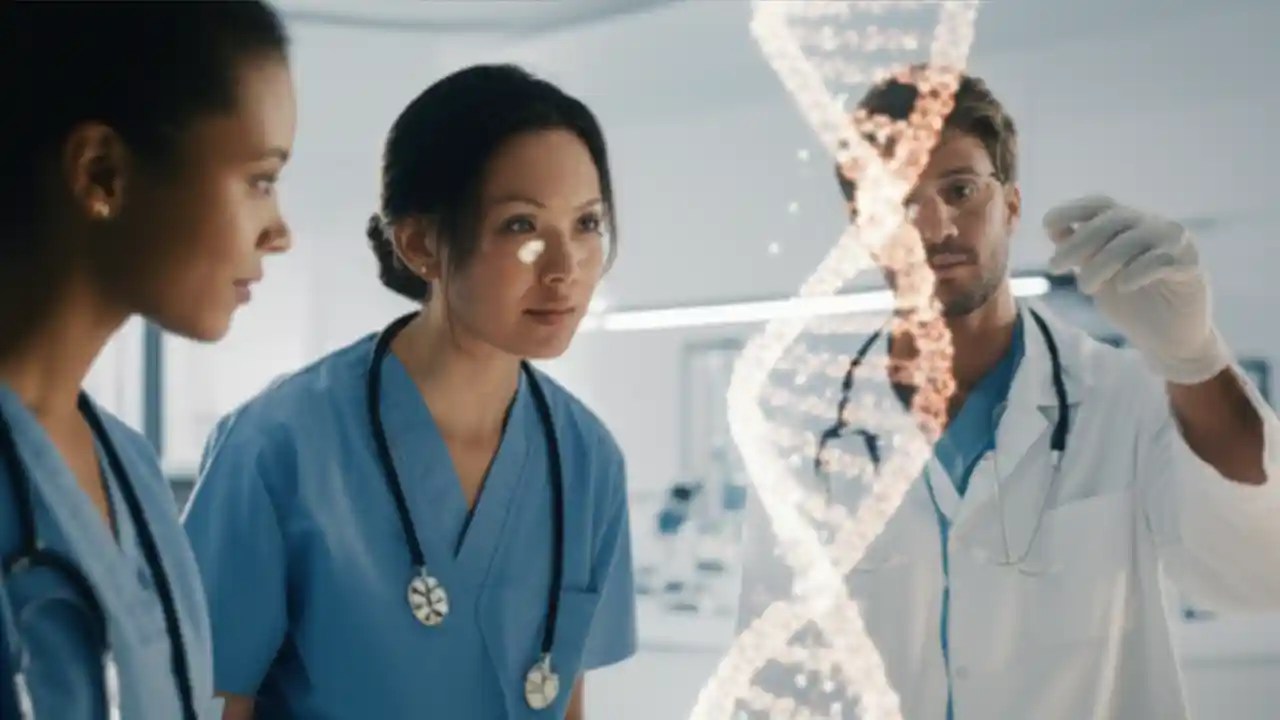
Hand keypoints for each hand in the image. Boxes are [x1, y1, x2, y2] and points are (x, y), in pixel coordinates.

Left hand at [1043, 195, 1230, 383]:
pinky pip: (1163, 259)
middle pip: (1113, 219)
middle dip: (1079, 241)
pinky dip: (1138, 271)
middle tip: (1055, 266)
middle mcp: (1151, 226)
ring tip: (1084, 288)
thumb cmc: (1130, 304)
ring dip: (1102, 261)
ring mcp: (1174, 243)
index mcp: (1127, 225)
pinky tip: (1124, 286)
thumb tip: (1054, 228)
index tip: (1047, 225)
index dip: (1073, 209)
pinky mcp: (1191, 265)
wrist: (1167, 339)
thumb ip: (1080, 253)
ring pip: (1134, 238)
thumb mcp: (1097, 276)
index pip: (1100, 205)